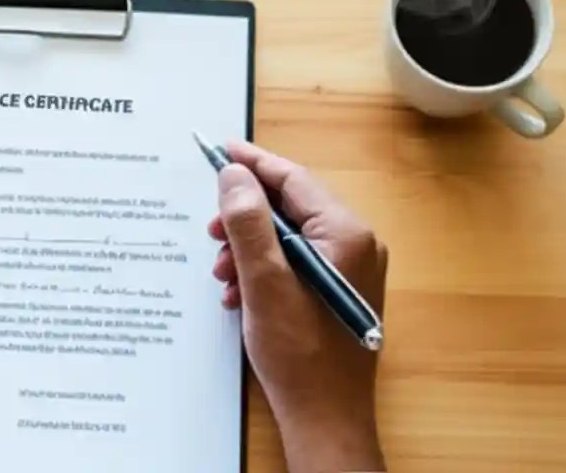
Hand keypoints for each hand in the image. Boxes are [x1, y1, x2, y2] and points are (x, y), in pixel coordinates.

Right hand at [209, 141, 387, 472]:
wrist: (326, 417)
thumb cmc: (302, 356)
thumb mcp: (264, 282)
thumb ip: (248, 223)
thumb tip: (234, 176)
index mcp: (346, 235)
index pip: (293, 179)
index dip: (252, 163)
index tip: (219, 150)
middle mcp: (354, 245)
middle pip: (289, 206)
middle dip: (244, 216)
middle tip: (211, 230)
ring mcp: (348, 269)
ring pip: (287, 235)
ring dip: (248, 247)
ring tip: (222, 271)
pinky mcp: (335, 290)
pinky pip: (293, 261)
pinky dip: (261, 269)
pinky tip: (238, 292)